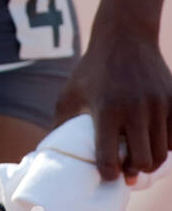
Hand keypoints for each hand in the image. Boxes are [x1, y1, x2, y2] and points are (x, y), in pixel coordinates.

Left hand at [51, 24, 171, 183]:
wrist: (125, 37)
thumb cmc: (94, 68)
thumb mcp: (71, 91)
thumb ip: (62, 122)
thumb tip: (50, 152)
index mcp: (106, 109)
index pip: (109, 159)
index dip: (108, 174)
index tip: (107, 174)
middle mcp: (134, 109)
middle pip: (141, 162)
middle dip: (132, 171)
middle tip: (125, 169)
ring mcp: (157, 105)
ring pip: (160, 155)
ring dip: (149, 162)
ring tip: (138, 159)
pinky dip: (164, 147)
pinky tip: (152, 142)